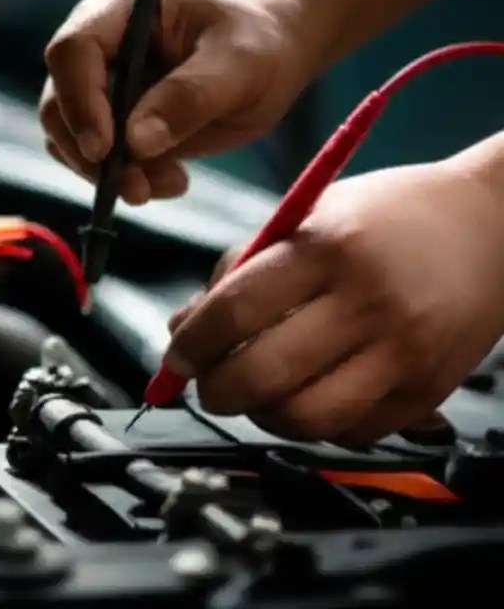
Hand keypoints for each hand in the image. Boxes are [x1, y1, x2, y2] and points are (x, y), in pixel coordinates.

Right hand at [40, 0, 307, 203]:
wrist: (272, 59)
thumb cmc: (259, 45)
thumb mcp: (241, 65)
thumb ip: (190, 97)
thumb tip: (137, 142)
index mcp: (121, 5)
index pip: (73, 50)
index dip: (78, 100)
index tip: (105, 150)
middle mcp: (97, 42)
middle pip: (59, 100)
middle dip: (90, 152)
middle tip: (136, 187)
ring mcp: (97, 83)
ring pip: (68, 137)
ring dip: (108, 174)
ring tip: (170, 183)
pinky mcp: (107, 121)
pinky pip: (93, 159)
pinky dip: (126, 180)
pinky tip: (171, 179)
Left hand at [163, 154, 503, 444]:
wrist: (491, 225)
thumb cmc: (388, 217)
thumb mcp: (306, 217)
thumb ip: (239, 271)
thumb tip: (183, 330)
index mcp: (327, 246)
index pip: (234, 310)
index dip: (192, 344)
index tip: (176, 357)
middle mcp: (367, 301)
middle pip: (263, 375)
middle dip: (215, 391)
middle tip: (207, 386)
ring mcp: (402, 351)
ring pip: (305, 419)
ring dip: (262, 417)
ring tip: (256, 395)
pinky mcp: (427, 389)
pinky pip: (351, 432)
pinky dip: (315, 425)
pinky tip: (308, 395)